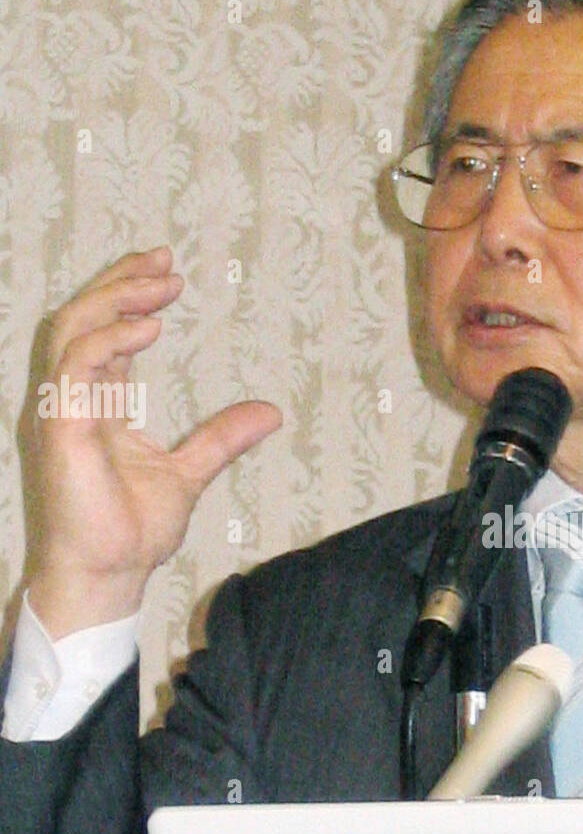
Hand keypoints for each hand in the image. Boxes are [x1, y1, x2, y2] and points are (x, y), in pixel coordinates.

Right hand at [23, 247, 281, 638]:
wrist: (108, 574)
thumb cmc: (131, 531)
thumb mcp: (190, 472)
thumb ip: (222, 437)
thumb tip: (270, 412)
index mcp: (97, 406)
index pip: (104, 335)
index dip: (130, 298)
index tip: (168, 271)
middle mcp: (74, 400)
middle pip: (83, 319)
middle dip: (121, 282)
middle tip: (164, 260)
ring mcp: (63, 410)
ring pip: (73, 330)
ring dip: (115, 299)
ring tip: (161, 284)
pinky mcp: (61, 425)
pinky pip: (76, 365)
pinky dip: (110, 339)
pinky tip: (147, 329)